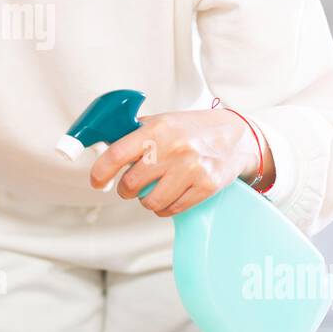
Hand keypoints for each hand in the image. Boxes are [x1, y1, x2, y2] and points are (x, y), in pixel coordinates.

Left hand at [88, 107, 262, 216]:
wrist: (235, 136)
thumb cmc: (192, 130)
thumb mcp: (161, 122)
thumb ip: (132, 135)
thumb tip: (100, 149)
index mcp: (158, 129)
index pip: (117, 154)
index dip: (100, 172)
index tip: (97, 181)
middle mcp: (174, 148)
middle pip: (131, 184)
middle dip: (126, 189)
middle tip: (131, 185)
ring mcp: (191, 169)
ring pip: (150, 202)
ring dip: (147, 200)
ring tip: (155, 188)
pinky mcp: (205, 187)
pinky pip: (171, 209)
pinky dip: (165, 206)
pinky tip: (171, 193)